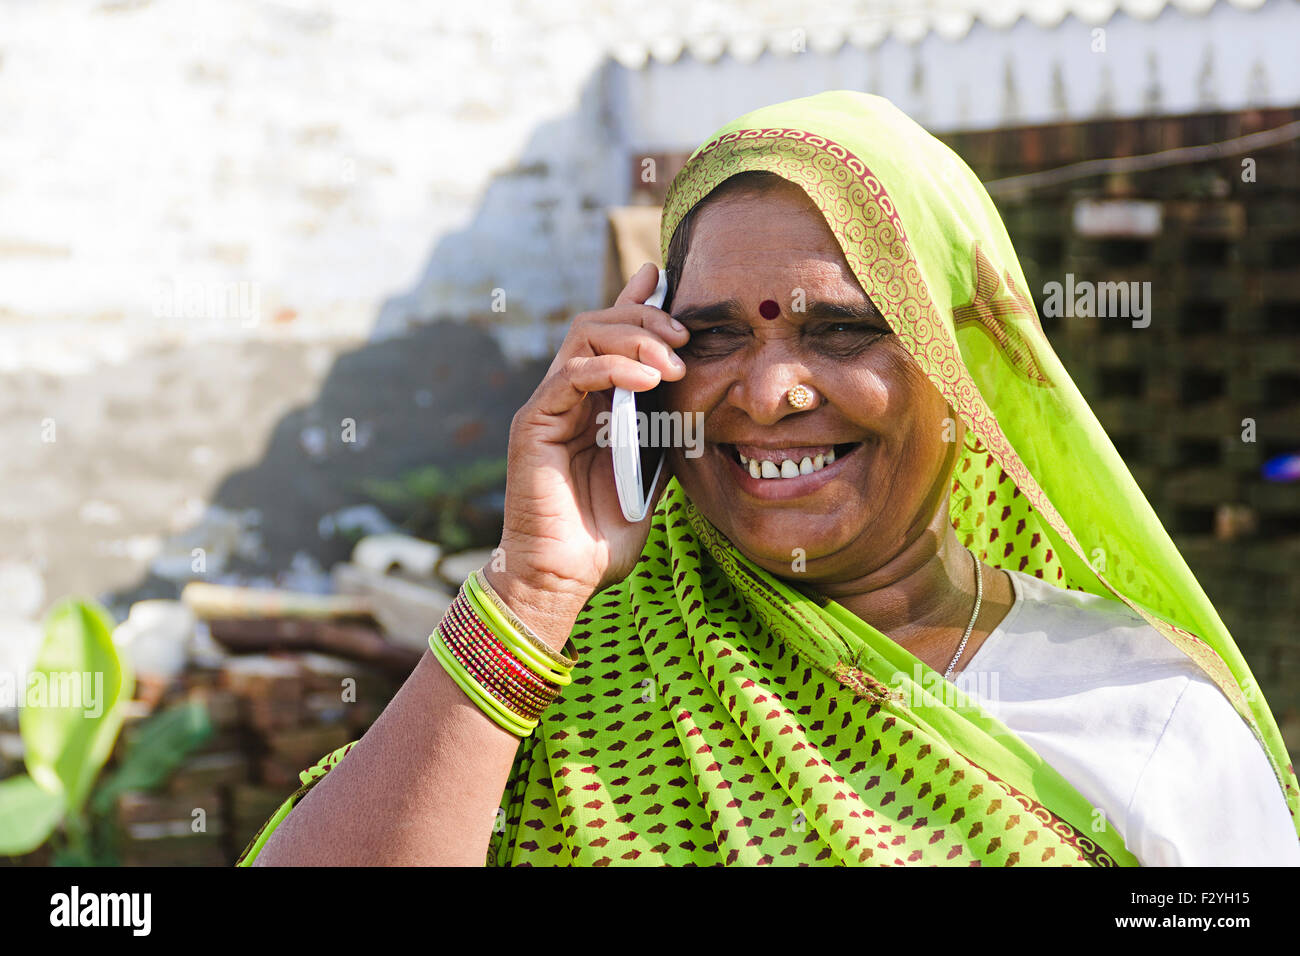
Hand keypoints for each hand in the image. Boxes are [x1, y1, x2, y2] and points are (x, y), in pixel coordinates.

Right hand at [488, 263, 688, 643]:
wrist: (564, 579)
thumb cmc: (603, 536)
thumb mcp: (651, 474)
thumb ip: (663, 433)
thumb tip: (692, 399)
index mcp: (593, 404)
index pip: (611, 336)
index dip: (636, 302)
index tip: (668, 280)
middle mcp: (567, 397)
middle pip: (597, 323)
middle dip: (644, 317)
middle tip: (684, 334)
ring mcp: (548, 407)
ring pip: (583, 336)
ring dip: (633, 338)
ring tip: (671, 360)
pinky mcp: (534, 423)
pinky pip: (571, 375)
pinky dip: (610, 368)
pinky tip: (646, 380)